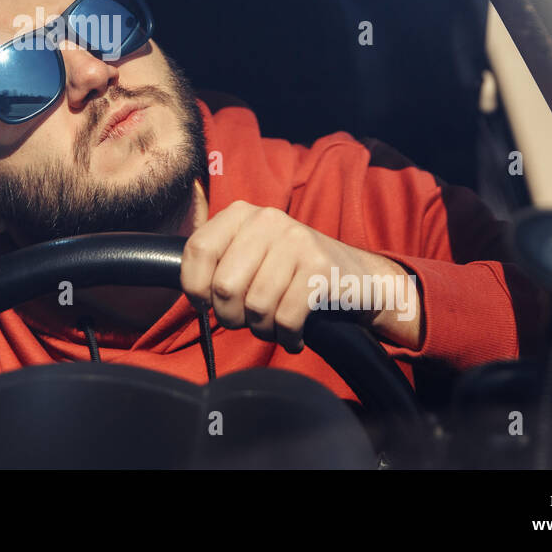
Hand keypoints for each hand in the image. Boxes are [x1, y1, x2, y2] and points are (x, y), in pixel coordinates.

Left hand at [179, 200, 422, 351]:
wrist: (359, 278)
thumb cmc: (291, 273)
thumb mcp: (251, 254)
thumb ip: (218, 264)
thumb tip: (192, 297)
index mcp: (241, 213)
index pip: (197, 250)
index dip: (195, 287)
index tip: (206, 304)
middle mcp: (268, 220)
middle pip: (224, 285)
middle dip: (231, 316)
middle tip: (246, 321)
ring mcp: (296, 241)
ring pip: (256, 306)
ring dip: (262, 330)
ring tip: (273, 326)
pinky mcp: (320, 269)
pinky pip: (285, 319)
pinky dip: (286, 338)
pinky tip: (293, 335)